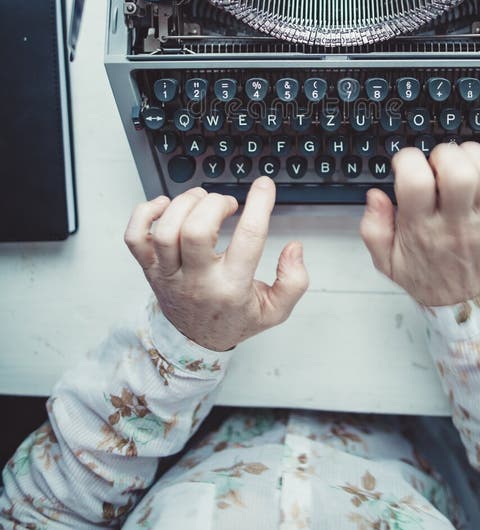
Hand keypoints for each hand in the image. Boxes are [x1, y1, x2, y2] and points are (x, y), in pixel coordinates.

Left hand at [124, 177, 308, 350]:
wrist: (194, 342)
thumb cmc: (233, 318)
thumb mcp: (274, 311)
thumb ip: (294, 282)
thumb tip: (294, 249)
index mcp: (231, 288)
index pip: (248, 239)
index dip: (259, 205)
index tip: (265, 187)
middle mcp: (197, 280)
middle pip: (196, 231)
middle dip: (215, 204)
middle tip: (227, 203)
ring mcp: (168, 274)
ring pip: (166, 231)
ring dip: (185, 204)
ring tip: (202, 200)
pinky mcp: (148, 269)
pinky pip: (135, 237)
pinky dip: (145, 214)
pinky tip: (166, 206)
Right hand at [360, 119, 479, 305]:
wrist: (467, 302)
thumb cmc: (428, 277)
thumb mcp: (386, 261)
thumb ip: (373, 227)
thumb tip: (375, 196)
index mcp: (423, 230)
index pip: (416, 182)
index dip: (407, 161)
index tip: (406, 164)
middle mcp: (457, 223)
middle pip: (457, 172)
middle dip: (441, 154)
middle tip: (434, 164)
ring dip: (468, 152)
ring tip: (456, 161)